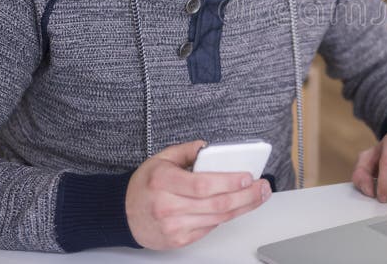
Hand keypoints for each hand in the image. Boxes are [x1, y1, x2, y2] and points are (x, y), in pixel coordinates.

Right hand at [125, 140, 270, 249]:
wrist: (123, 214)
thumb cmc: (144, 185)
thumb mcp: (160, 159)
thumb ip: (186, 150)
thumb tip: (208, 147)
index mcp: (162, 181)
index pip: (202, 184)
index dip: (228, 181)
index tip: (247, 176)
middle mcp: (167, 206)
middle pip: (216, 204)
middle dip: (246, 196)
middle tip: (263, 187)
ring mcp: (173, 226)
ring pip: (217, 218)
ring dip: (243, 207)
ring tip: (258, 196)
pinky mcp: (178, 240)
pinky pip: (210, 228)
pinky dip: (226, 217)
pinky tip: (238, 206)